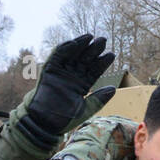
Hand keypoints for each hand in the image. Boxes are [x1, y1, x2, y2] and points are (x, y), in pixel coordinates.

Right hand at [17, 35, 114, 149]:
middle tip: (103, 40)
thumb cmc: (66, 119)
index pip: (94, 71)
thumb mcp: (86, 108)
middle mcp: (72, 77)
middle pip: (85, 59)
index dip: (102, 63)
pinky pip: (57, 56)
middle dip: (93, 50)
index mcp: (82, 85)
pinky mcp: (50, 70)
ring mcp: (61, 72)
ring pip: (73, 55)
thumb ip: (99, 99)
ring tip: (90, 37)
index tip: (111, 55)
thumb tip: (113, 89)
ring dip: (81, 45)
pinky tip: (75, 43)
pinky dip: (65, 49)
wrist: (46, 123)